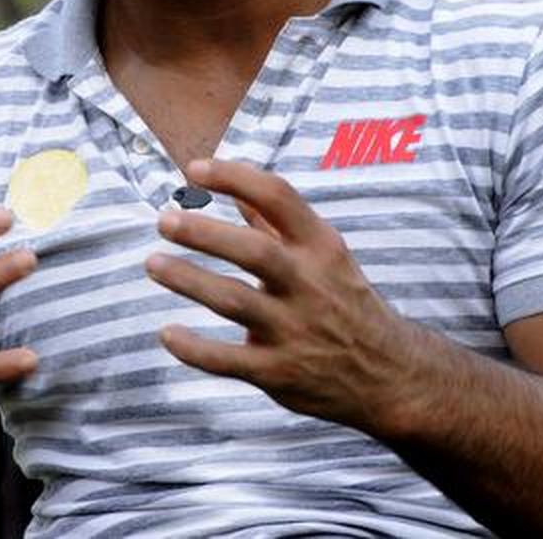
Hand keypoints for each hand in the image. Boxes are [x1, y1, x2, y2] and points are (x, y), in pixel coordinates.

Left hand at [145, 159, 425, 433]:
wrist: (390, 375)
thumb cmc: (343, 299)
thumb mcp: (324, 253)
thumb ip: (276, 221)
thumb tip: (232, 185)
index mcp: (319, 245)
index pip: (278, 197)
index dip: (234, 178)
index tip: (193, 169)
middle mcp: (308, 283)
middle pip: (254, 251)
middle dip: (205, 233)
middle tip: (164, 221)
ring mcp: (294, 329)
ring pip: (234, 302)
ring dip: (189, 281)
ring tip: (152, 264)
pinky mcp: (279, 372)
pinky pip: (229, 361)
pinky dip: (195, 349)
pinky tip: (167, 333)